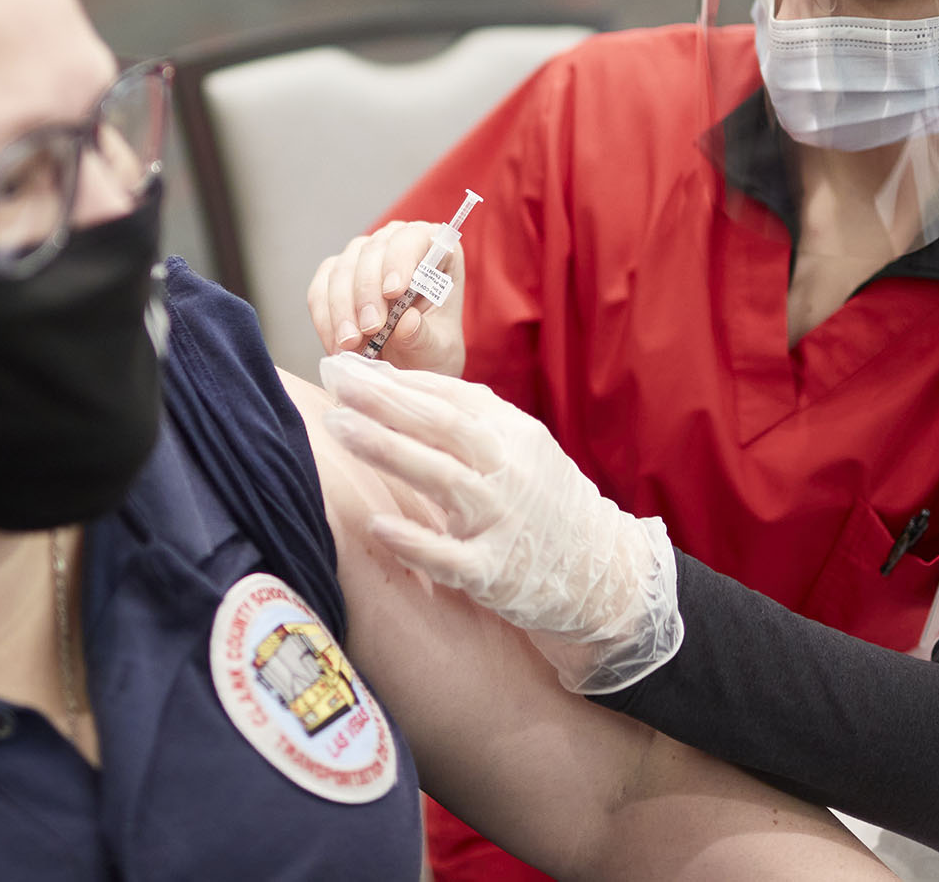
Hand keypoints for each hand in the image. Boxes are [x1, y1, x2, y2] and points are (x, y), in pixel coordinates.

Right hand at [306, 221, 465, 375]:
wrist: (408, 367)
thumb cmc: (430, 351)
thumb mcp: (436, 351)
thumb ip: (423, 336)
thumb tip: (408, 322)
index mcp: (436, 253)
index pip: (414, 238)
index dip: (400, 259)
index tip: (392, 292)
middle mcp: (396, 246)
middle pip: (372, 250)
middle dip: (367, 292)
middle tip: (370, 329)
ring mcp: (362, 259)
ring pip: (342, 269)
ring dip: (342, 308)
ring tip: (351, 344)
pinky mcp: (335, 277)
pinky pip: (320, 289)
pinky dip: (325, 318)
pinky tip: (336, 344)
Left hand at [317, 352, 681, 693]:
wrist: (605, 572)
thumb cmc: (544, 503)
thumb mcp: (520, 448)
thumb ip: (467, 419)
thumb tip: (392, 385)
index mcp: (513, 434)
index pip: (449, 396)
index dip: (395, 379)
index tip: (347, 366)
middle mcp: (509, 470)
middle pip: (441, 424)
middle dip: (383, 399)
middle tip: (333, 379)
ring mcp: (502, 520)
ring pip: (440, 477)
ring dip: (387, 448)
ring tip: (339, 427)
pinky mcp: (495, 571)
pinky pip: (449, 555)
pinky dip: (414, 540)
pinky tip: (377, 524)